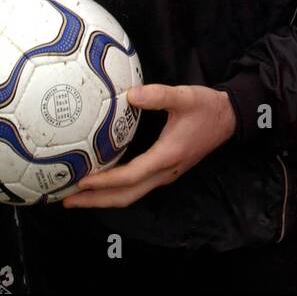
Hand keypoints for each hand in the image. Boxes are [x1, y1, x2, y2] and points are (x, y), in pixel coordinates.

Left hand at [62, 84, 236, 208]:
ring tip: (77, 196)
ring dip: (103, 198)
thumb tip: (130, 94)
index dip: (105, 181)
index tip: (82, 180)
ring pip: (131, 195)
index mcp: (167, 156)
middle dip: (96, 201)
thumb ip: (159, 95)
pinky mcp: (165, 171)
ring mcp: (165, 174)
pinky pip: (136, 187)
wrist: (229, 119)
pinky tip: (101, 182)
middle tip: (67, 200)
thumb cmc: (207, 108)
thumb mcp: (185, 96)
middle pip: (126, 196)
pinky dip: (115, 190)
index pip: (131, 176)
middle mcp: (165, 172)